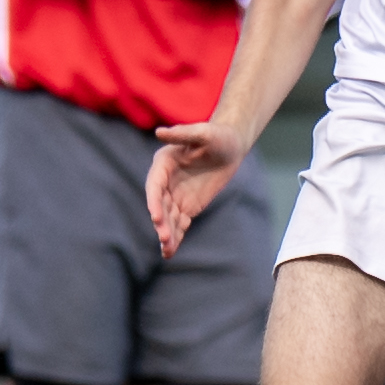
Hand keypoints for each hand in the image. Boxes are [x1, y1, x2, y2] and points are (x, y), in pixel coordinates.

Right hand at [146, 120, 246, 257]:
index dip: (154, 201)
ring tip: (167, 249)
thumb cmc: (217, 136)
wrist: (231, 147)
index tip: (156, 217)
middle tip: (164, 237)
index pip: (155, 185)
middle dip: (161, 222)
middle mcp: (166, 181)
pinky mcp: (187, 206)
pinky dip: (176, 237)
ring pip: (168, 218)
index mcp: (164, 163)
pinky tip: (170, 252)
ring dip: (167, 233)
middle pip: (160, 205)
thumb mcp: (204, 132)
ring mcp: (175, 195)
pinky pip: (179, 224)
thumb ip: (182, 134)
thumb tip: (159, 132)